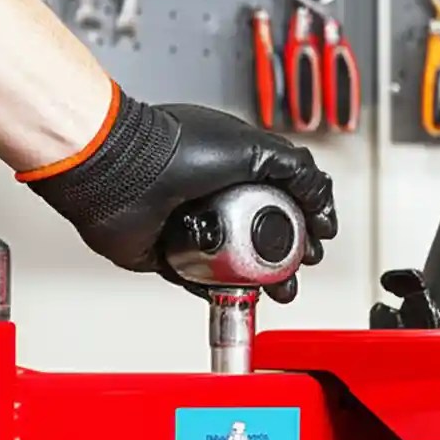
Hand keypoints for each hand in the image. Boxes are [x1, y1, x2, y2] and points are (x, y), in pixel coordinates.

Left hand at [28, 92, 336, 302]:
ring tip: (281, 288)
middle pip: (269, 233)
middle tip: (303, 263)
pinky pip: (205, 279)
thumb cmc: (170, 150)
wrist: (118, 173)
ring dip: (267, 278)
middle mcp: (218, 195)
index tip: (319, 232)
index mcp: (239, 166)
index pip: (286, 194)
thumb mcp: (253, 148)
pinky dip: (223, 289)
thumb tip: (321, 194)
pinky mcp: (173, 254)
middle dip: (293, 253)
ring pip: (242, 262)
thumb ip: (294, 167)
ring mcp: (196, 226)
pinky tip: (241, 291)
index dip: (308, 216)